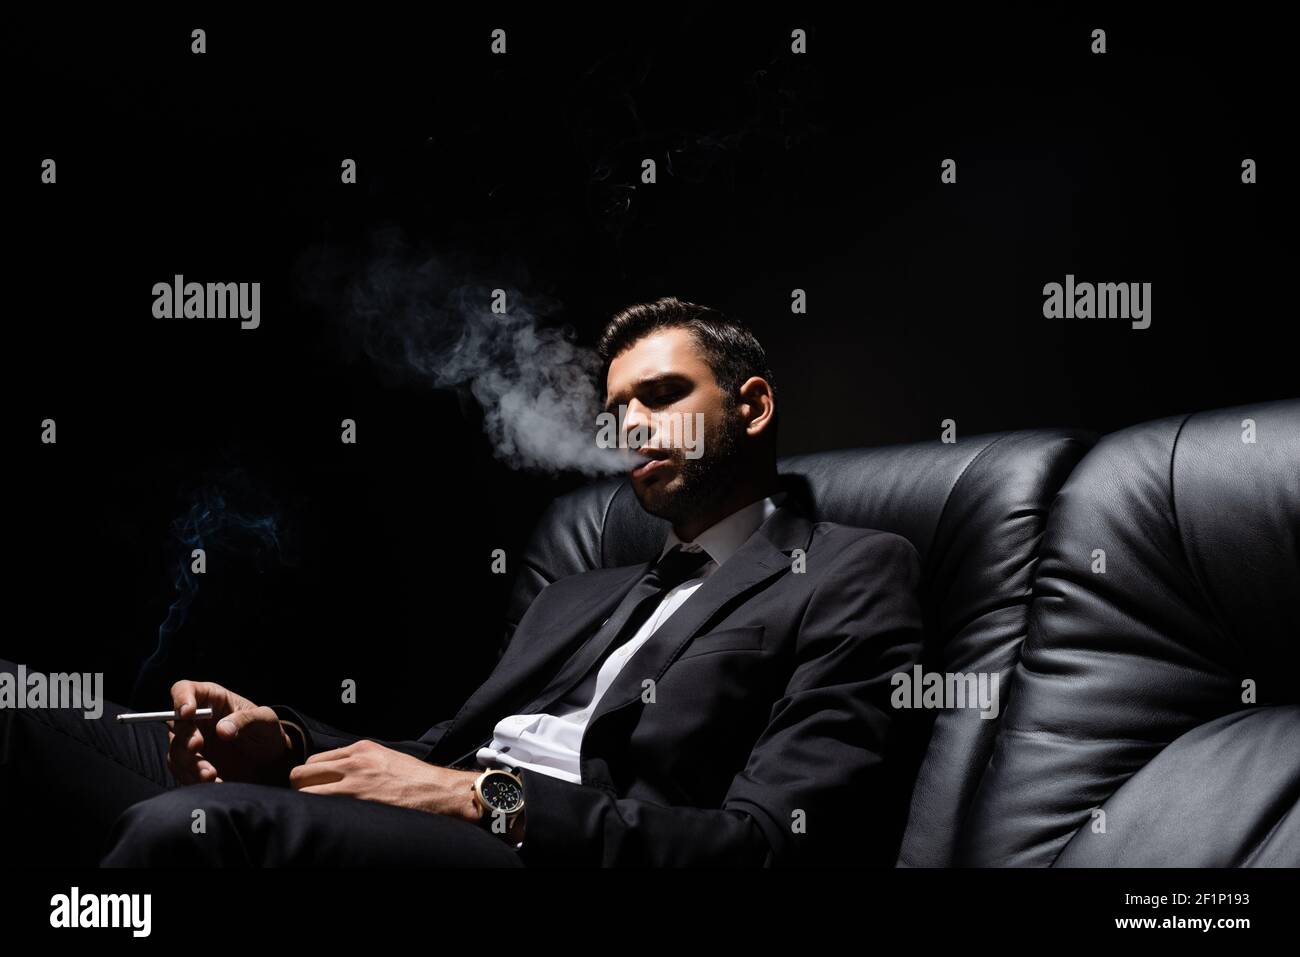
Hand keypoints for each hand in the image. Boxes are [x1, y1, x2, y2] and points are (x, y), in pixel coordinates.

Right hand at [166, 679, 293, 785]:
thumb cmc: (267, 731)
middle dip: (184, 737)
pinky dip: (194, 779)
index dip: (181, 699)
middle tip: (197, 747)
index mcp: (211, 699)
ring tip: (210, 775)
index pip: (184, 689)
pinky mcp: (192, 766)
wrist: (271, 761)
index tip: (187, 713)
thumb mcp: (265, 720)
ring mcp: (192, 744)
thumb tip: (222, 729)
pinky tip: (214, 784)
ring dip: (188, 764)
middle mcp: (196, 720)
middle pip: (176, 725)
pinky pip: (183, 773)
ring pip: (175, 752)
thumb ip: (245, 720)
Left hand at [288, 739, 482, 820]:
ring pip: (303, 790)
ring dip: (305, 803)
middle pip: (301, 773)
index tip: (316, 790)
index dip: (312, 778)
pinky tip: (326, 821)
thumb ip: (360, 763)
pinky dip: (316, 813)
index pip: (316, 761)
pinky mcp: (355, 801)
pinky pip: (318, 806)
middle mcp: (352, 762)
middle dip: (302, 789)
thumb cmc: (417, 781)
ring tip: (317, 815)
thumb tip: (338, 777)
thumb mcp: (386, 759)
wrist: (439, 792)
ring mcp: (351, 782)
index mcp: (360, 749)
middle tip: (312, 804)